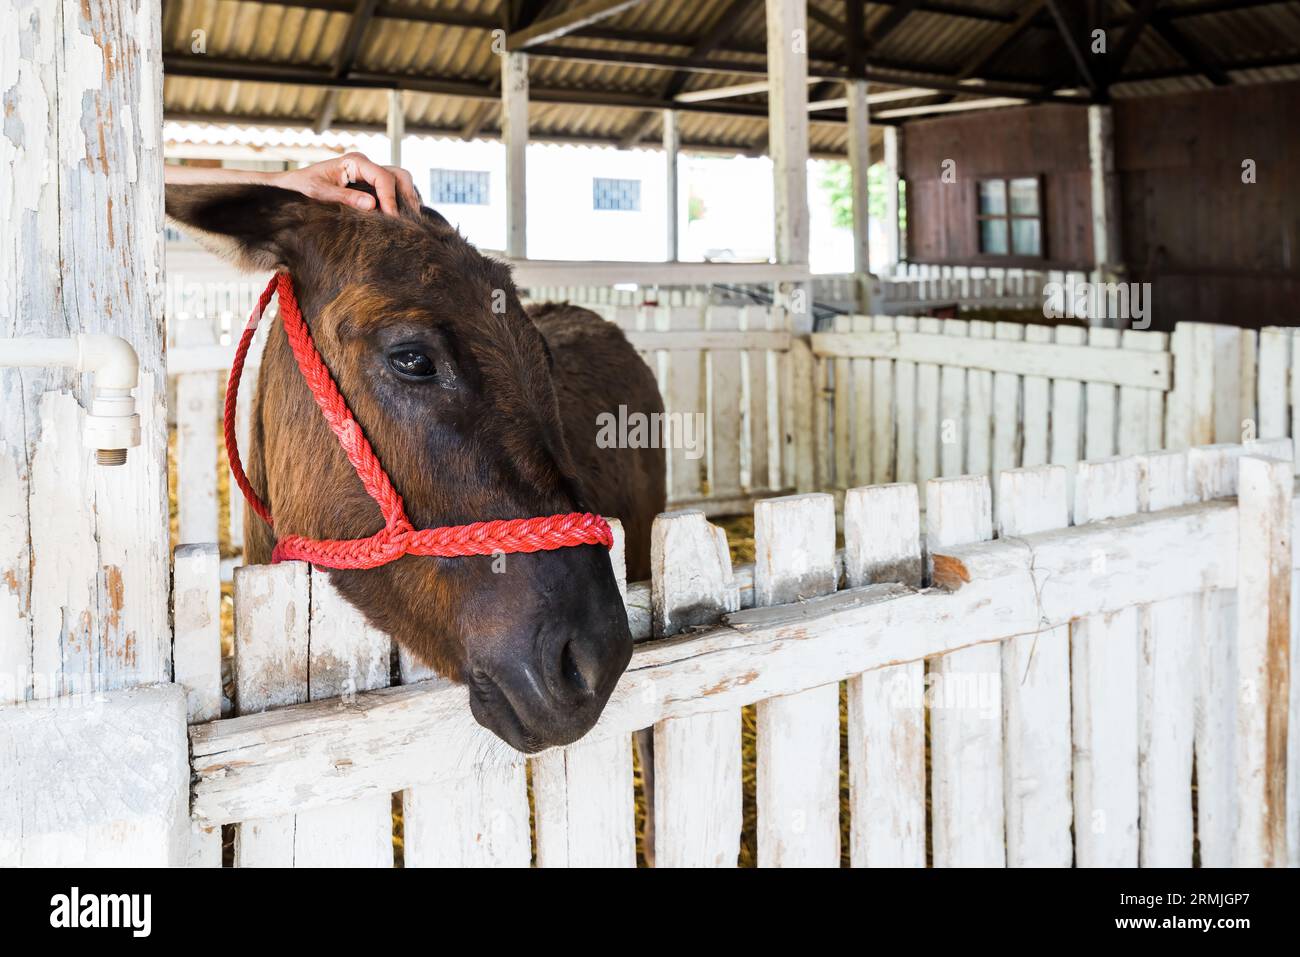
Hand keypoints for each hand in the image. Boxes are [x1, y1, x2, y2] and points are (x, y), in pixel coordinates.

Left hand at [271, 153, 419, 215]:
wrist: (292, 185)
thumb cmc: (302, 186)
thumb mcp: (320, 193)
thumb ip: (347, 199)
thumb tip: (373, 206)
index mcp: (355, 161)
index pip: (384, 177)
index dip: (391, 199)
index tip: (392, 219)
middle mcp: (366, 165)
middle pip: (398, 175)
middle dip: (406, 195)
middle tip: (407, 220)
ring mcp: (369, 174)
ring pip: (399, 181)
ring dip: (405, 198)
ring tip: (406, 220)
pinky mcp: (369, 184)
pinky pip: (391, 190)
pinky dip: (398, 202)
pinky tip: (397, 218)